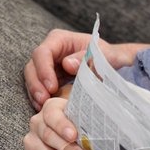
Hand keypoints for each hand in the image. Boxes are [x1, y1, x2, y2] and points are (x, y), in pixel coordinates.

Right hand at [23, 96, 101, 149]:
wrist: (75, 137)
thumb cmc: (85, 126)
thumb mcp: (87, 118)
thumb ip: (91, 121)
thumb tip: (105, 132)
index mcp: (50, 109)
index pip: (53, 115)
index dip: (63, 126)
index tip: (74, 136)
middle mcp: (37, 123)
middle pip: (50, 138)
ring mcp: (32, 142)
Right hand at [24, 28, 149, 110]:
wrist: (116, 64)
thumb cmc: (111, 56)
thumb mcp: (105, 55)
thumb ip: (88, 58)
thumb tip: (67, 64)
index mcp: (60, 40)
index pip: (43, 53)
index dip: (44, 70)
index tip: (51, 87)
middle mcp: (51, 52)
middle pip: (33, 66)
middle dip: (36, 84)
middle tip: (44, 101)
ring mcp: (49, 66)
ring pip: (33, 78)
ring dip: (36, 93)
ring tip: (43, 107)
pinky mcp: (51, 79)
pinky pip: (40, 88)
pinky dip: (40, 98)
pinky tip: (45, 109)